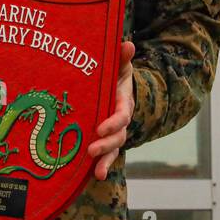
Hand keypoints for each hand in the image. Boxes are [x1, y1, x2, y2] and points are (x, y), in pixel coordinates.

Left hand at [87, 40, 134, 179]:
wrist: (114, 88)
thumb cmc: (113, 75)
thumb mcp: (118, 65)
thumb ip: (121, 57)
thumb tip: (127, 43)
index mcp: (123, 103)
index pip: (121, 115)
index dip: (113, 123)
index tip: (100, 128)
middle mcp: (120, 122)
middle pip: (118, 137)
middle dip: (106, 145)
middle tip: (92, 150)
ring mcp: (113, 133)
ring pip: (113, 150)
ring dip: (105, 160)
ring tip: (97, 172)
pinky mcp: (104, 141)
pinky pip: (105, 156)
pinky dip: (101, 166)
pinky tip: (94, 176)